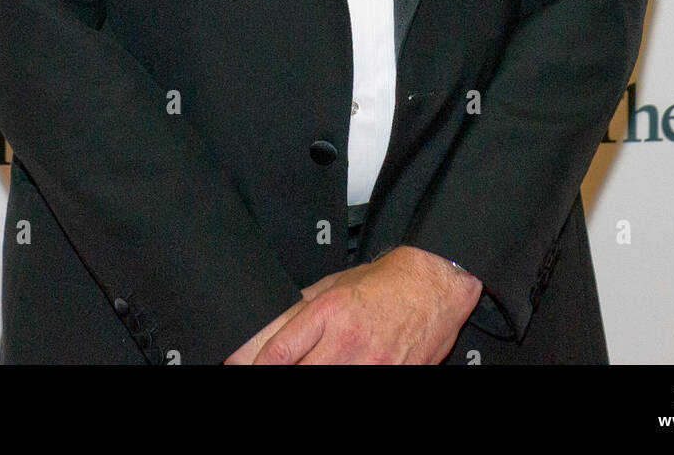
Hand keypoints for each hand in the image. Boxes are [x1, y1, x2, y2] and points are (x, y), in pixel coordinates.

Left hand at [224, 246, 482, 364]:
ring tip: (316, 365)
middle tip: (271, 370)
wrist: (433, 286)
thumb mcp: (333, 287)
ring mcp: (371, 365)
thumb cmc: (384, 284)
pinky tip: (339, 370)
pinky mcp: (392, 379)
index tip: (240, 368)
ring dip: (312, 378)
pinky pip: (357, 390)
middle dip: (282, 373)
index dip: (256, 366)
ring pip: (325, 382)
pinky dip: (341, 387)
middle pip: (300, 373)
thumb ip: (298, 313)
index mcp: (330, 311)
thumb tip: (260, 339)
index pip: (281, 351)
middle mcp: (348, 341)